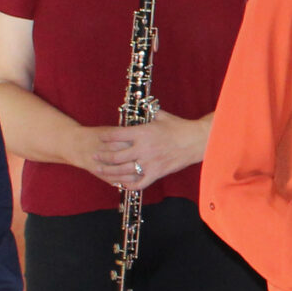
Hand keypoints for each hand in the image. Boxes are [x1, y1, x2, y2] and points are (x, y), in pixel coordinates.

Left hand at [87, 110, 208, 188]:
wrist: (197, 141)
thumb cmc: (180, 127)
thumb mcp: (162, 116)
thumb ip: (148, 113)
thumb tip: (140, 106)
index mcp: (143, 133)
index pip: (116, 135)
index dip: (105, 137)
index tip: (100, 138)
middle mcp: (143, 148)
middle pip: (115, 155)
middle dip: (102, 156)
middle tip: (95, 156)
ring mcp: (150, 162)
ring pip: (123, 170)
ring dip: (109, 171)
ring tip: (101, 170)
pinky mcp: (157, 173)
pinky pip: (139, 182)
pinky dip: (129, 184)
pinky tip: (122, 184)